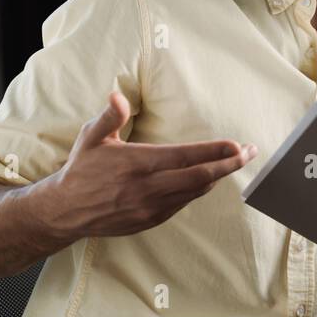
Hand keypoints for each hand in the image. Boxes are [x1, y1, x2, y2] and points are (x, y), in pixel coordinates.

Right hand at [37, 91, 256, 241]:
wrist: (65, 211)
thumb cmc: (82, 169)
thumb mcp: (92, 138)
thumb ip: (109, 117)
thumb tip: (118, 96)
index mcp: (137, 164)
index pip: (186, 157)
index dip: (215, 151)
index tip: (238, 145)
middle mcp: (148, 188)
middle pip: (201, 177)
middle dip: (230, 164)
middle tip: (251, 152)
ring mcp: (150, 207)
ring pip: (195, 192)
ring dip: (218, 177)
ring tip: (235, 162)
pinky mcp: (150, 220)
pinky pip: (182, 204)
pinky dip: (199, 190)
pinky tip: (208, 178)